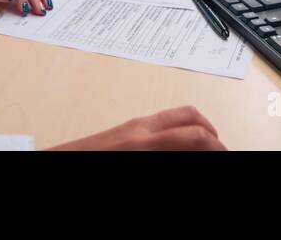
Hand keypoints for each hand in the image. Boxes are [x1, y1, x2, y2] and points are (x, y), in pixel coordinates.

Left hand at [48, 106, 224, 149]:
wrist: (54, 165)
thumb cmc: (90, 163)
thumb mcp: (142, 165)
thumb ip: (170, 156)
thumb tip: (195, 152)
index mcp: (144, 142)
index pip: (198, 137)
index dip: (219, 148)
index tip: (226, 156)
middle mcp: (140, 127)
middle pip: (191, 117)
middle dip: (212, 135)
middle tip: (219, 152)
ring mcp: (131, 125)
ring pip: (176, 118)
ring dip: (195, 132)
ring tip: (201, 152)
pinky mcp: (123, 129)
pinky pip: (160, 123)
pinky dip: (177, 134)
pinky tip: (177, 150)